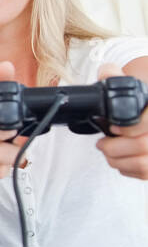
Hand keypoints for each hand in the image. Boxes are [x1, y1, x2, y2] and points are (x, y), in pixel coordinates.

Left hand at [95, 62, 147, 178]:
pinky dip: (127, 169)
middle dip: (114, 147)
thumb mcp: (127, 82)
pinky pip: (144, 174)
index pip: (145, 124)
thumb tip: (107, 72)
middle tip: (103, 143)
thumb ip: (113, 75)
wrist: (146, 109)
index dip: (127, 129)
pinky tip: (121, 159)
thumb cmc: (139, 100)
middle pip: (142, 146)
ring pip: (143, 165)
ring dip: (118, 160)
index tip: (112, 127)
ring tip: (109, 150)